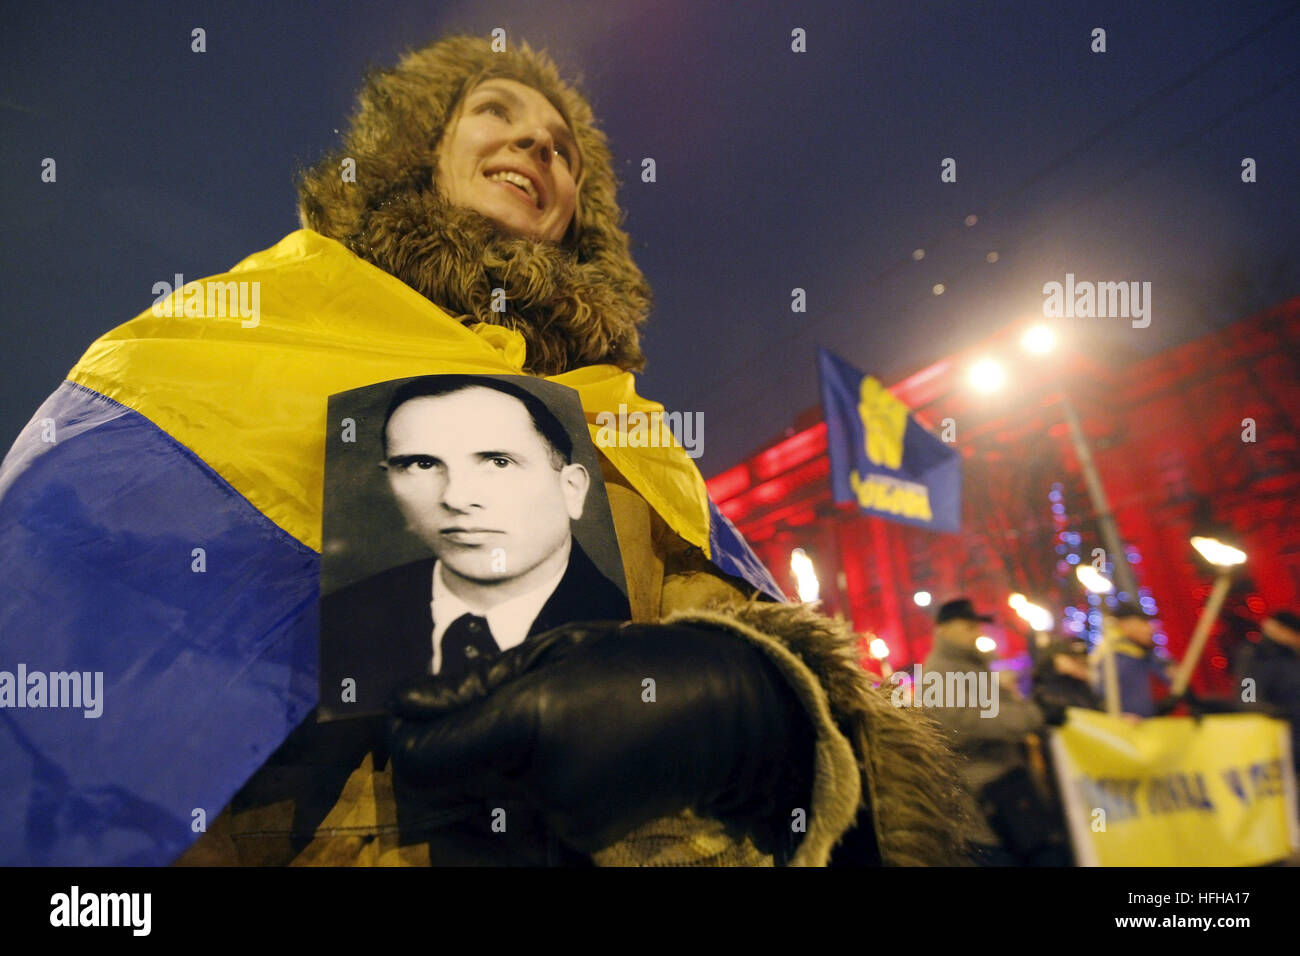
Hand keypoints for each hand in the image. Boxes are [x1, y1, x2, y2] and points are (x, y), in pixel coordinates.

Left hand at [388, 621, 816, 858]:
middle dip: (445, 754)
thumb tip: (404, 703)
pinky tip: (557, 759)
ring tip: (527, 735)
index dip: (405, 740)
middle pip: (446, 788)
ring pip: (483, 805)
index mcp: (530, 722)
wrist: (723, 715)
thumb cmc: (638, 663)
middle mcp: (540, 783)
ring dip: (484, 776)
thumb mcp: (556, 651)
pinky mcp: (582, 840)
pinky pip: (523, 820)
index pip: (424, 761)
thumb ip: (474, 683)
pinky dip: (522, 795)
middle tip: (471, 717)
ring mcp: (562, 820)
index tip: (412, 715)